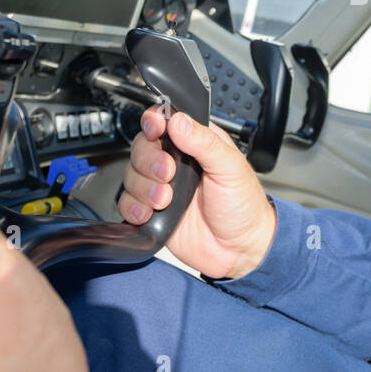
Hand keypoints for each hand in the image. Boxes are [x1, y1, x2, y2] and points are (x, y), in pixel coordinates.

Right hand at [119, 107, 275, 280]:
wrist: (240, 250)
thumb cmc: (244, 207)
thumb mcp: (231, 168)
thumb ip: (204, 142)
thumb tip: (179, 121)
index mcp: (195, 144)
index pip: (164, 122)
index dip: (153, 122)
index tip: (155, 130)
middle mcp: (175, 162)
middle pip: (141, 146)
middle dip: (149, 160)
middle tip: (168, 174)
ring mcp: (162, 186)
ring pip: (131, 174)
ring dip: (144, 187)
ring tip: (166, 200)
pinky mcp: (152, 211)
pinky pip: (127, 203)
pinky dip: (133, 207)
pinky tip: (150, 213)